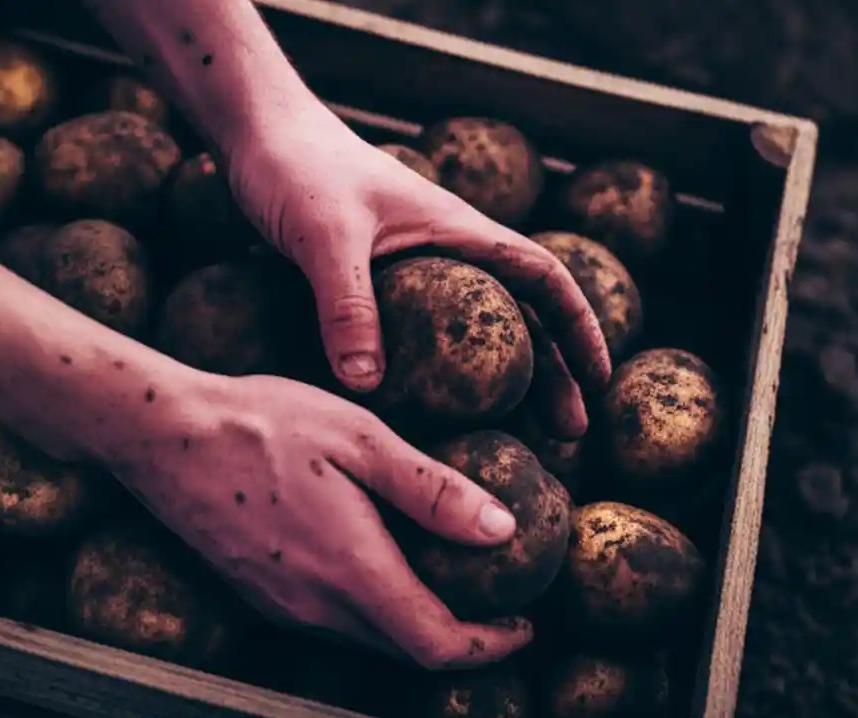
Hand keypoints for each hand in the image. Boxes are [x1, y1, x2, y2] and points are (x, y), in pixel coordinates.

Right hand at [93, 371, 533, 668]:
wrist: (162, 434)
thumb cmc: (261, 423)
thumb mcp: (358, 438)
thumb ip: (430, 490)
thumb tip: (501, 529)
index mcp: (352, 570)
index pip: (437, 644)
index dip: (490, 646)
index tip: (523, 622)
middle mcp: (316, 605)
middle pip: (406, 650)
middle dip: (460, 637)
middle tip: (496, 601)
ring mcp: (281, 605)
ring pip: (368, 639)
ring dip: (414, 622)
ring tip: (446, 577)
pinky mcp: (257, 594)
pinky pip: (329, 620)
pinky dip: (370, 608)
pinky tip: (377, 561)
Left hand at [224, 107, 611, 438]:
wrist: (257, 137)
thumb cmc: (298, 168)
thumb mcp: (325, 236)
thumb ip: (347, 304)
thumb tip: (367, 384)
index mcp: (457, 232)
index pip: (543, 279)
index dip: (579, 329)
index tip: (600, 381)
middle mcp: (444, 254)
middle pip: (518, 318)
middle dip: (551, 374)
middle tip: (564, 436)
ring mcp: (410, 271)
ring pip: (471, 333)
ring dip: (498, 383)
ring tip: (512, 439)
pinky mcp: (373, 286)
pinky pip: (420, 338)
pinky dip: (437, 376)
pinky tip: (429, 414)